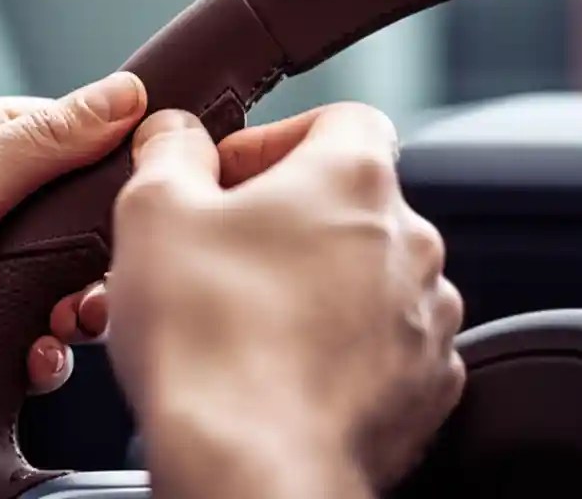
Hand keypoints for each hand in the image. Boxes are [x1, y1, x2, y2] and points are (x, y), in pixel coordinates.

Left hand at [0, 72, 146, 411]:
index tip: (153, 186)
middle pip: (71, 225)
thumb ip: (45, 143)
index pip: (66, 139)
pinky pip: (23, 341)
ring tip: (65, 323)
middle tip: (100, 280)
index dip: (113, 162)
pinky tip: (31, 357)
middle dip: (96, 258)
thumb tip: (124, 93)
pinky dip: (38, 354)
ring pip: (54, 289)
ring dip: (72, 311)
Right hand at [101, 104, 464, 497]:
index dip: (275, 139)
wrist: (250, 465)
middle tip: (220, 252)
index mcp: (354, 177)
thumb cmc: (208, 341)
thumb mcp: (154, 211)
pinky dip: (340, 346)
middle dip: (286, 219)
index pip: (340, 118)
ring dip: (315, 283)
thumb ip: (170, 150)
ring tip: (246, 318)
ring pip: (366, 275)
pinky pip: (383, 343)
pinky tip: (280, 366)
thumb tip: (176, 134)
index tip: (230, 177)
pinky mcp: (427, 385)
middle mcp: (410, 240)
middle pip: (349, 202)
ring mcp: (426, 317)